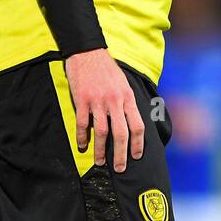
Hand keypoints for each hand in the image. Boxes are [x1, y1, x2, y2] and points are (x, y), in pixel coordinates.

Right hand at [64, 49, 144, 171]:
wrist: (87, 52)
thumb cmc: (106, 69)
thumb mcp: (123, 83)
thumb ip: (126, 102)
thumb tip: (130, 123)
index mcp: (127, 97)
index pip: (137, 125)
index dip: (138, 144)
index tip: (136, 156)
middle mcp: (114, 101)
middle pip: (121, 134)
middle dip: (121, 154)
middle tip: (120, 168)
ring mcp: (98, 101)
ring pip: (102, 132)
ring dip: (101, 150)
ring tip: (101, 162)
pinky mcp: (82, 100)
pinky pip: (83, 124)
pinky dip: (83, 138)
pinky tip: (82, 146)